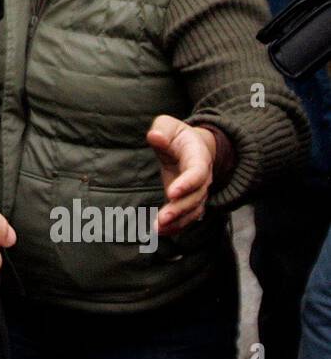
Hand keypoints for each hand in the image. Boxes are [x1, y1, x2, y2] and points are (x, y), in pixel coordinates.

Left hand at [147, 115, 215, 234]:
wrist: (190, 146)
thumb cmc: (176, 135)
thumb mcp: (168, 125)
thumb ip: (162, 130)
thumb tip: (155, 137)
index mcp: (198, 156)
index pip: (197, 172)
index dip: (187, 183)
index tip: (171, 193)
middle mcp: (202, 177)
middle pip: (196, 196)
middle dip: (180, 209)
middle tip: (162, 219)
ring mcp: (197, 191)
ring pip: (193, 210)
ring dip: (177, 222)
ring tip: (158, 229)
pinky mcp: (189, 202)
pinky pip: (186, 217)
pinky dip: (175, 227)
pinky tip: (161, 232)